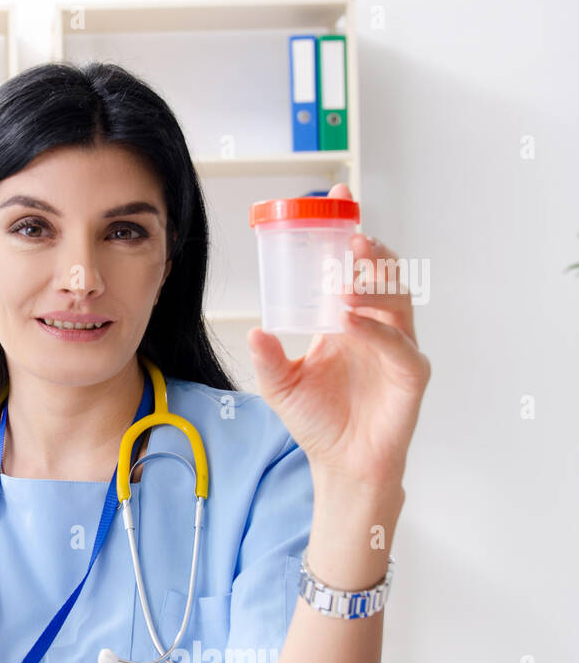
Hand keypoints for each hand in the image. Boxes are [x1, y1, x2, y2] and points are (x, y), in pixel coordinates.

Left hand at [247, 184, 430, 491]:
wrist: (341, 464)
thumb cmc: (319, 420)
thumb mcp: (280, 384)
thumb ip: (268, 358)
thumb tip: (253, 331)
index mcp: (350, 318)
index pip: (353, 265)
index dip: (347, 230)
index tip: (337, 198)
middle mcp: (378, 325)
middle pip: (383, 273)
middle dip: (368, 250)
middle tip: (348, 233)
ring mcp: (398, 347)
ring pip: (396, 300)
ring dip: (373, 282)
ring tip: (347, 269)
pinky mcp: (410, 374)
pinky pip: (398, 344)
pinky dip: (375, 329)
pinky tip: (351, 320)